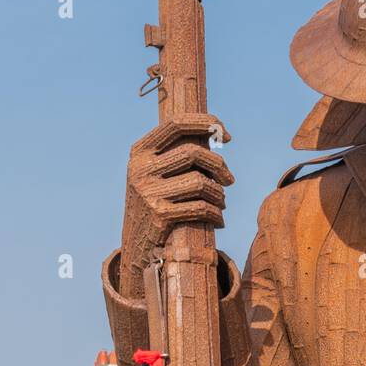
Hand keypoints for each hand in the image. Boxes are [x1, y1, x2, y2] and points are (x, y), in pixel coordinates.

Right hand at [119, 113, 233, 297]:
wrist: (135, 242)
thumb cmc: (155, 200)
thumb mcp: (155, 171)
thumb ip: (176, 151)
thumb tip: (216, 131)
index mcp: (140, 151)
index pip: (176, 124)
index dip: (206, 123)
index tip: (227, 136)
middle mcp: (140, 168)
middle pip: (193, 153)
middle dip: (219, 165)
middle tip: (229, 180)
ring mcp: (148, 192)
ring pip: (200, 182)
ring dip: (219, 194)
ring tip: (222, 202)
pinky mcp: (159, 215)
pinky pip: (201, 208)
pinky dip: (216, 214)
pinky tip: (219, 220)